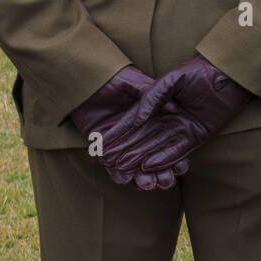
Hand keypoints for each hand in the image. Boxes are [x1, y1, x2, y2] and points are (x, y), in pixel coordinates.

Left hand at [68, 65, 188, 189]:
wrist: (79, 81)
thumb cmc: (108, 77)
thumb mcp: (131, 81)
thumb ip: (151, 94)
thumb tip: (174, 108)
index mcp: (152, 117)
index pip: (169, 140)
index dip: (176, 155)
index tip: (181, 167)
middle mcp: (139, 132)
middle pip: (155, 157)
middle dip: (162, 173)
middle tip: (165, 181)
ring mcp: (122, 142)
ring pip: (136, 166)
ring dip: (142, 177)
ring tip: (146, 183)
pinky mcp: (104, 147)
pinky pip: (113, 165)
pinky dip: (118, 173)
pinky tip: (123, 178)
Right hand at [124, 55, 253, 171]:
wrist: (227, 74)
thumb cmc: (198, 71)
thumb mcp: (171, 80)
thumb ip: (152, 97)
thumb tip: (138, 120)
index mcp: (157, 105)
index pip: (132, 124)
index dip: (117, 136)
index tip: (100, 148)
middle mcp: (167, 119)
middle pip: (143, 139)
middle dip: (127, 154)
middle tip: (112, 167)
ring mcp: (182, 128)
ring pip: (159, 148)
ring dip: (144, 162)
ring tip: (131, 174)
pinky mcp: (198, 135)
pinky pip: (178, 150)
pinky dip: (165, 159)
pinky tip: (150, 168)